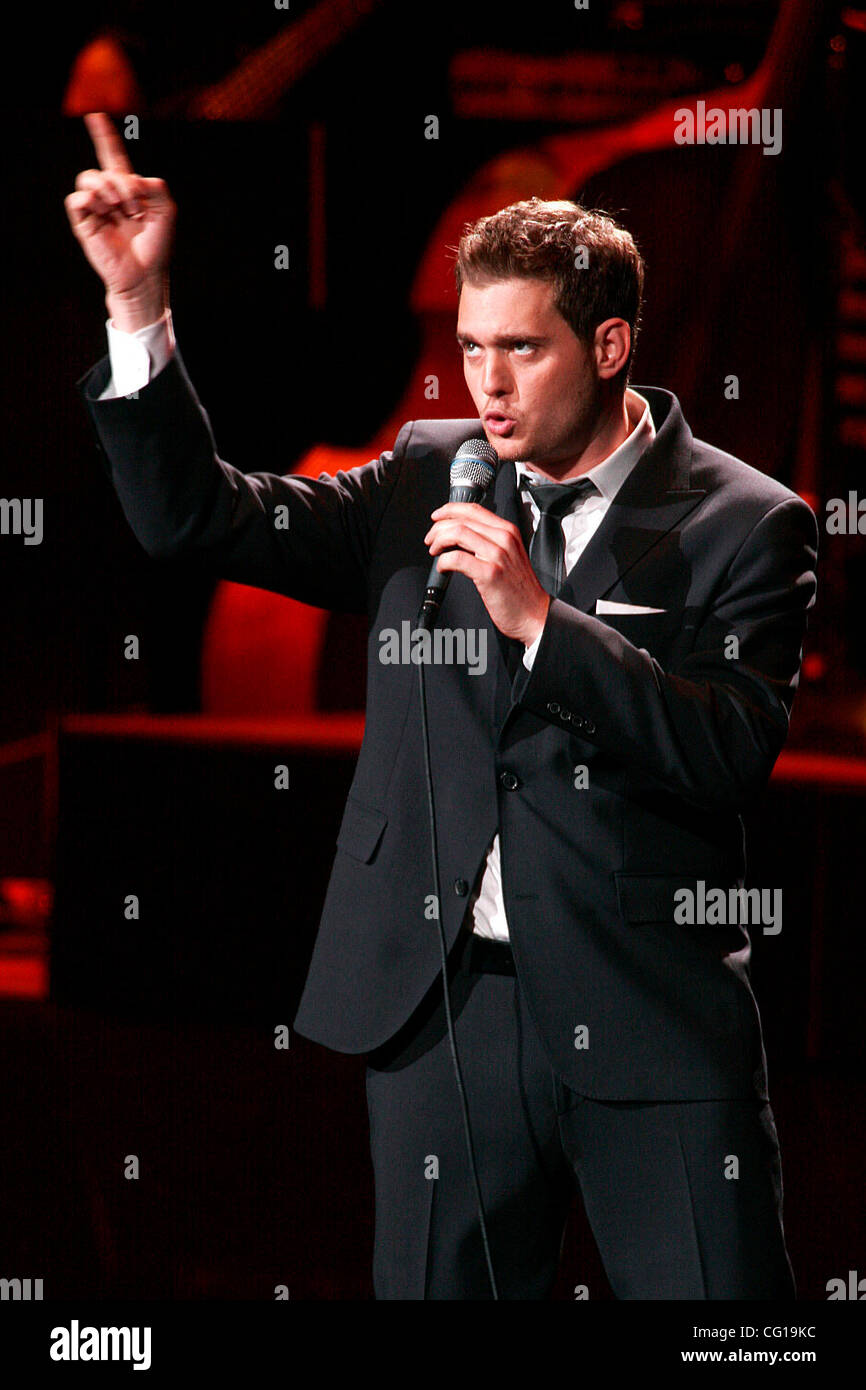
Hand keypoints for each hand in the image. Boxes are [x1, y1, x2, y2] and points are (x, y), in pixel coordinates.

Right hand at [64, 112, 174, 327]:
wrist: (146, 274)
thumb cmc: (156, 245)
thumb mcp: (166, 211)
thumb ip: (156, 187)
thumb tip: (132, 178)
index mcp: (127, 189)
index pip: (112, 157)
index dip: (104, 136)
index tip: (95, 116)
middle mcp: (108, 195)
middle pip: (106, 169)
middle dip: (124, 184)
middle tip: (137, 208)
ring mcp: (95, 208)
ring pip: (88, 178)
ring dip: (108, 190)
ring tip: (121, 211)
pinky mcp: (84, 223)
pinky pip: (77, 199)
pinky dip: (90, 200)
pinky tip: (104, 212)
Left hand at [424, 502, 549, 644]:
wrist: (534, 614)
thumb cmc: (519, 590)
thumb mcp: (509, 556)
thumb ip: (489, 542)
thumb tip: (460, 536)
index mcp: (508, 532)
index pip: (473, 510)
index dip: (450, 510)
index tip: (437, 517)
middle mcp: (503, 539)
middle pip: (461, 521)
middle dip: (438, 528)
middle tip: (431, 540)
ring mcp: (497, 555)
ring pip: (457, 533)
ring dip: (439, 541)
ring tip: (434, 551)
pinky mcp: (490, 573)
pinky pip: (457, 558)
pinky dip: (444, 561)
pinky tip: (443, 568)